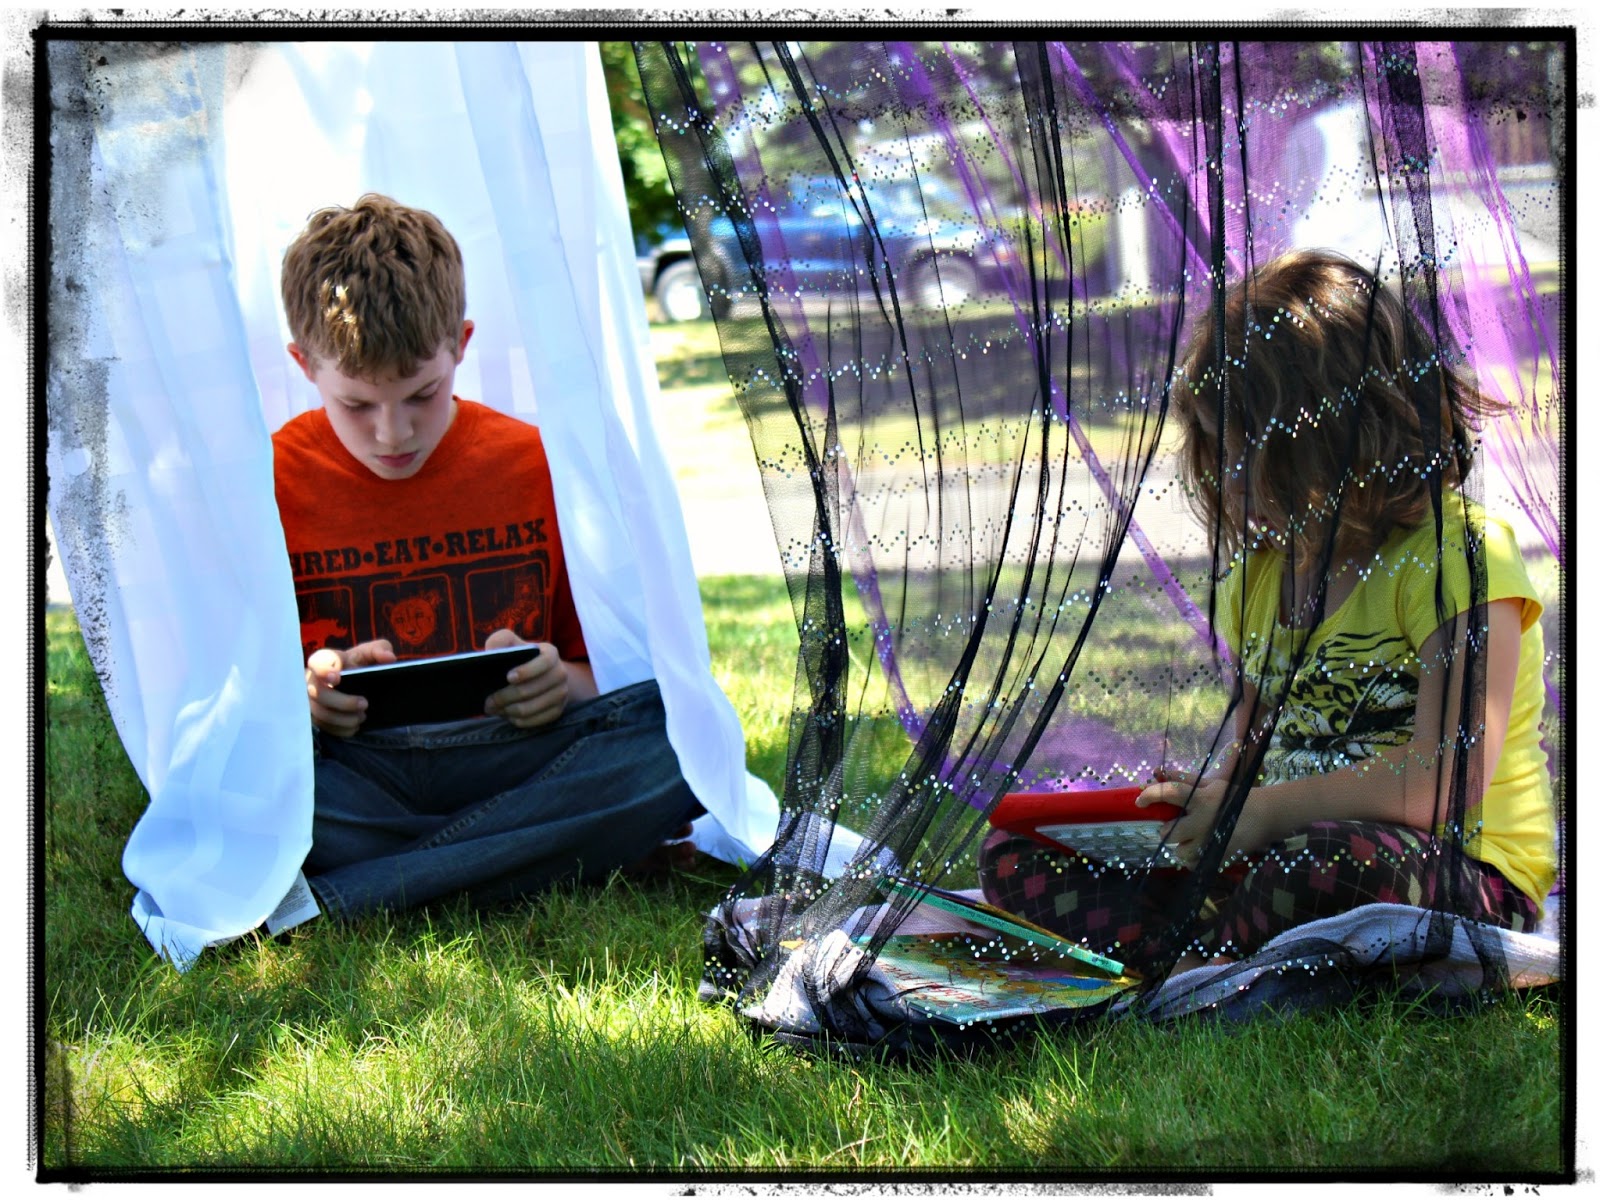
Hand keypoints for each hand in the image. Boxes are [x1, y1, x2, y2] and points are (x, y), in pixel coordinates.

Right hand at [306, 639, 395, 735]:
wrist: (355, 681)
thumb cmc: (360, 663)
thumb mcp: (371, 653)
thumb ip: (380, 650)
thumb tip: (389, 658)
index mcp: (325, 660)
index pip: (316, 662)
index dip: (322, 671)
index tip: (337, 678)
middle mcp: (312, 680)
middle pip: (318, 694)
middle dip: (342, 702)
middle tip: (365, 704)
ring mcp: (310, 699)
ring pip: (320, 714)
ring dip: (343, 718)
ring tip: (362, 716)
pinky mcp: (314, 716)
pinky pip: (323, 727)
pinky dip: (341, 729)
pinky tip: (355, 726)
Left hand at [482, 628, 569, 728]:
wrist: (539, 675)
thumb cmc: (519, 657)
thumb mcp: (510, 642)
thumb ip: (500, 641)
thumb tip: (491, 652)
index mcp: (551, 654)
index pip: (545, 662)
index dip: (527, 671)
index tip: (508, 677)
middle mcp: (560, 673)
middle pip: (532, 689)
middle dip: (506, 697)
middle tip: (488, 701)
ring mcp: (561, 694)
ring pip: (531, 708)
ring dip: (509, 711)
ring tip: (494, 708)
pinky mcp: (557, 711)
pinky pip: (535, 721)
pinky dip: (518, 720)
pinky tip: (507, 715)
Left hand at [1137, 770, 1264, 866]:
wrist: (1267, 815)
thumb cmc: (1235, 797)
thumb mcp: (1211, 784)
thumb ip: (1183, 779)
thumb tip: (1157, 771)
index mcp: (1201, 798)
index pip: (1169, 792)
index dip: (1150, 795)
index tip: (1140, 801)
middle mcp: (1204, 821)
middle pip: (1169, 833)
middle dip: (1167, 832)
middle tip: (1174, 828)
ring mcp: (1212, 841)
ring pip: (1180, 854)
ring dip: (1181, 848)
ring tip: (1190, 841)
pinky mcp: (1220, 857)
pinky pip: (1195, 864)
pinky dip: (1194, 860)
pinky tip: (1202, 850)